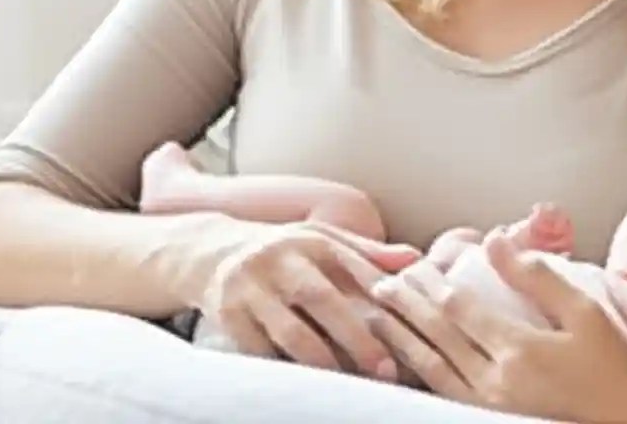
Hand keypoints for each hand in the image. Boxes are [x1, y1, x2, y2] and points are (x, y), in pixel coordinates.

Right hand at [180, 215, 420, 380]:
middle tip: (385, 370)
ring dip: (321, 360)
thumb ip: (368, 253)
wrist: (210, 252)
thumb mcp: (322, 240)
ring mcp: (251, 286)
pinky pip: (258, 350)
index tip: (413, 332)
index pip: (355, 272)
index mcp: (314, 241)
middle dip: (356, 338)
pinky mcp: (227, 314)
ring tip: (347, 386)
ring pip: (289, 331)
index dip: (384, 302)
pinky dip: (282, 369)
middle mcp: (281, 259)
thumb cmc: (283, 252)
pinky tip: (305, 387)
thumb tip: (416, 260)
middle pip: (323, 301)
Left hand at [368, 229, 626, 421]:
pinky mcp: (489, 420)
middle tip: (380, 285)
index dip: (432, 285)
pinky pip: (442, 394)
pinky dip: (419, 373)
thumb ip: (537, 276)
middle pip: (437, 336)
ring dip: (402, 340)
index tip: (413, 266)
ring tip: (378, 319)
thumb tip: (496, 241)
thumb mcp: (583, 312)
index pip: (459, 310)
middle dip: (406, 308)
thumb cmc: (611, 365)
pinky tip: (406, 360)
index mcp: (518, 351)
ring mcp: (489, 407)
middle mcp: (495, 382)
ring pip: (432, 369)